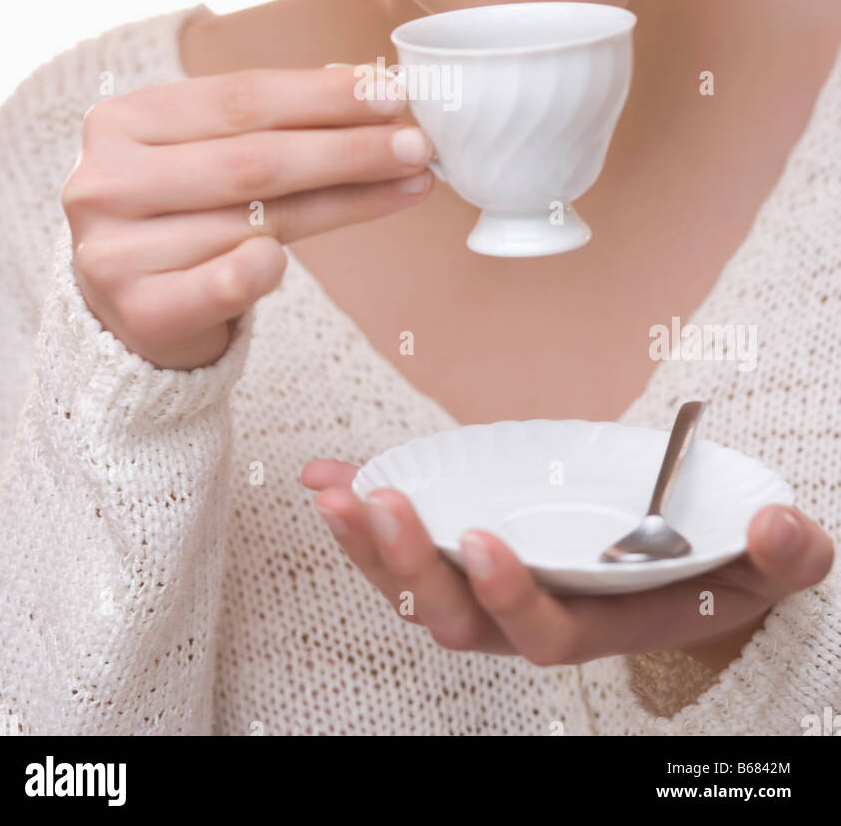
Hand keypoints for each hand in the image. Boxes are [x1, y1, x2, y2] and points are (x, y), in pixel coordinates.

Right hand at [61, 65, 431, 368]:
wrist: (129, 309)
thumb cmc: (185, 215)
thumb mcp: (210, 152)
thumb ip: (271, 120)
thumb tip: (365, 82)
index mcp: (122, 121)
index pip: (240, 99)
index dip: (323, 96)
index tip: (392, 96)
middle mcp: (106, 180)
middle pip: (254, 159)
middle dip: (348, 149)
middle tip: (417, 145)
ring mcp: (112, 249)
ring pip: (255, 220)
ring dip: (346, 201)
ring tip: (409, 185)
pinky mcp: (136, 310)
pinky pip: (225, 282)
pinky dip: (265, 268)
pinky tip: (296, 259)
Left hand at [302, 460, 833, 668]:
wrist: (678, 572)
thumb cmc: (713, 572)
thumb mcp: (763, 565)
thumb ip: (781, 553)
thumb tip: (781, 528)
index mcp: (594, 624)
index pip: (540, 632)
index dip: (508, 595)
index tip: (485, 538)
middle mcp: (526, 620)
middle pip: (451, 617)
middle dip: (410, 564)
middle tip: (382, 501)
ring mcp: (486, 594)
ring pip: (410, 589)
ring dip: (365, 543)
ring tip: (334, 491)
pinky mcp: (462, 558)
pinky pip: (401, 549)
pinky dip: (361, 518)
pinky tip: (329, 478)